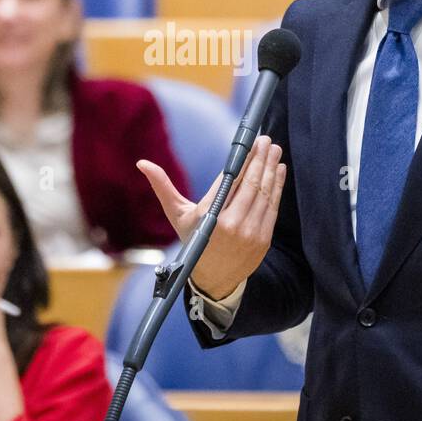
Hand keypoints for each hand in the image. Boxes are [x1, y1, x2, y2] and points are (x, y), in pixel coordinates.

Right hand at [136, 135, 286, 299]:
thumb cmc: (194, 240)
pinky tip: (278, 171)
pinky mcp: (263, 239)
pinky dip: (277, 187)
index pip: (230, 180)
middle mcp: (231, 225)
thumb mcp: (176, 215)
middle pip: (250, 184)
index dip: (242, 160)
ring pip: (264, 194)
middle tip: (266, 140)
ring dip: (270, 169)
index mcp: (209, 217)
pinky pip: (272, 207)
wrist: (214, 280)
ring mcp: (250, 233)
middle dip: (260, 159)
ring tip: (274, 150)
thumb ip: (163, 187)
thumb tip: (142, 164)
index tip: (250, 144)